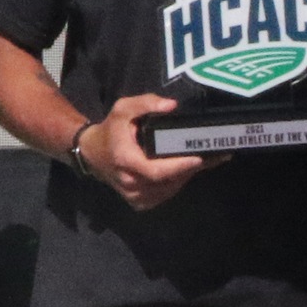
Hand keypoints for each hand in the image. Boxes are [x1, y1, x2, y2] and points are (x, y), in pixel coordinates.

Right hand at [80, 95, 217, 210]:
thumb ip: (146, 103)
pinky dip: (177, 184)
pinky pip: (164, 195)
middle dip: (191, 169)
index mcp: (126, 161)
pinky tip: (186, 171)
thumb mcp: (123, 109)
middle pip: (168, 182)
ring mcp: (134, 196)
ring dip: (186, 176)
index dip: (179, 167)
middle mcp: (130, 182)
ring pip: (169, 190)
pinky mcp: (139, 203)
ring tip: (205, 161)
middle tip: (213, 156)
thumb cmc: (111, 130)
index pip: (157, 171)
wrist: (92, 154)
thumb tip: (172, 106)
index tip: (200, 158)